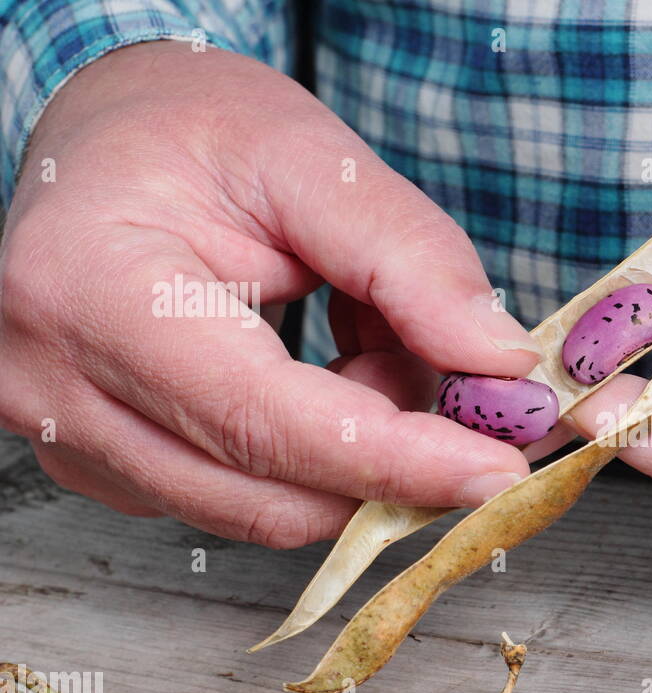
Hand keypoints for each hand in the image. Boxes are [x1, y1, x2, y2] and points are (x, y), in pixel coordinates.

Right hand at [0, 41, 540, 546]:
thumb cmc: (190, 129)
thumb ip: (410, 260)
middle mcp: (55, 389)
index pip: (263, 421)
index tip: (499, 470)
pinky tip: (331, 373)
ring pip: (271, 507)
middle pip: (271, 492)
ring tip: (371, 340)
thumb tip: (498, 363)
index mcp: (91, 293)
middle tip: (460, 378)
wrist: (107, 138)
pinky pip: (250, 495)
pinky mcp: (109, 467)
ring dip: (362, 451)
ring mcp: (75, 440)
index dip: (396, 460)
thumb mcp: (309, 155)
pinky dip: (325, 452)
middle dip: (395, 453)